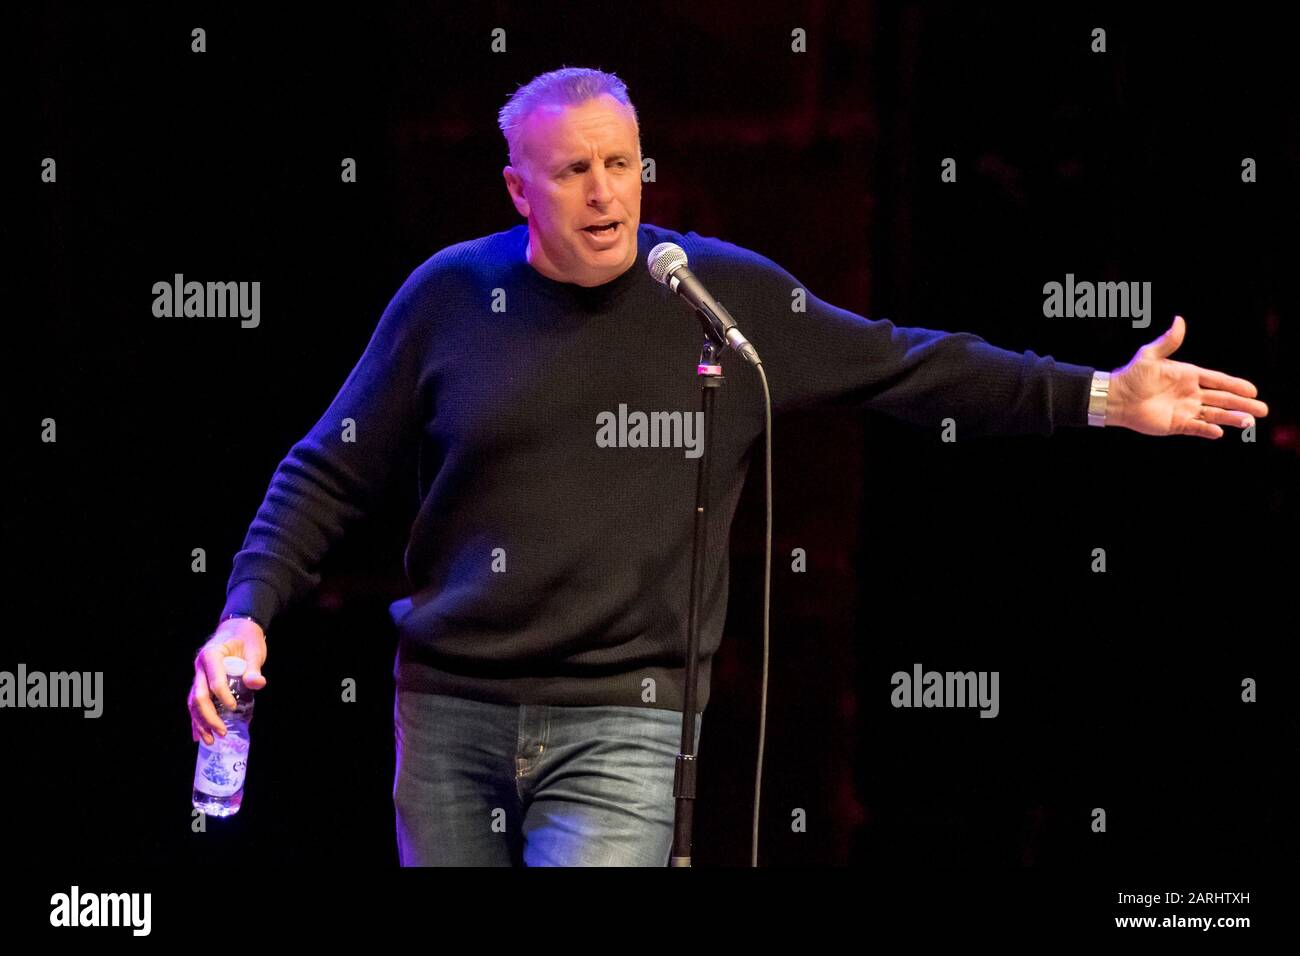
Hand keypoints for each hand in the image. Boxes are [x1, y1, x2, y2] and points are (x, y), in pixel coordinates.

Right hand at [188, 618, 267, 744]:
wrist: (238, 629)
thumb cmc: (247, 639)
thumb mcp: (254, 650)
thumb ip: (254, 667)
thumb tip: (258, 683)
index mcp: (211, 656)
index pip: (214, 681)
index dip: (223, 697)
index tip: (234, 708)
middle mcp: (199, 667)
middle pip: (199, 696)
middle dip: (209, 717)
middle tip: (222, 732)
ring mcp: (198, 675)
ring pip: (193, 702)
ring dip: (200, 723)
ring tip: (210, 740)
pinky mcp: (201, 683)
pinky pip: (195, 703)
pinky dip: (196, 719)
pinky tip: (198, 735)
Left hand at [1107, 316, 1268, 437]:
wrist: (1115, 398)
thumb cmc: (1132, 375)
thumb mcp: (1150, 355)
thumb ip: (1168, 341)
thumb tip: (1179, 320)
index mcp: (1189, 375)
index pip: (1218, 380)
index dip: (1236, 385)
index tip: (1253, 390)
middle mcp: (1191, 393)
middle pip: (1222, 399)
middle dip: (1242, 404)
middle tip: (1263, 409)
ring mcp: (1184, 409)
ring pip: (1214, 414)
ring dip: (1231, 418)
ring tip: (1249, 422)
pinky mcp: (1176, 424)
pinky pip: (1196, 428)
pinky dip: (1207, 430)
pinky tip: (1219, 432)